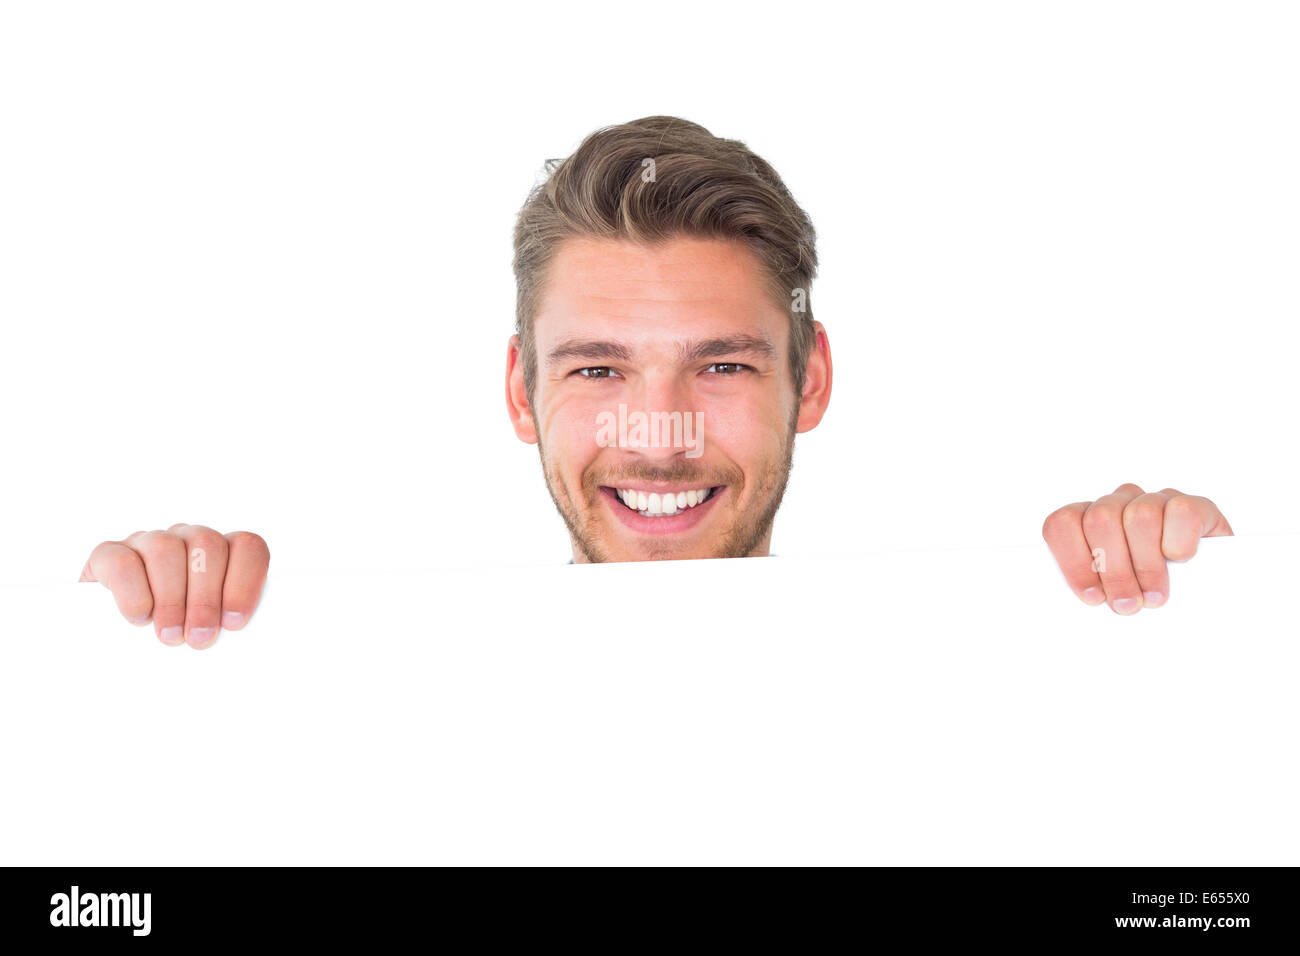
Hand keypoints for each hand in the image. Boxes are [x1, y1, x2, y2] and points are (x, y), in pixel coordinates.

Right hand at [79, 524, 269, 647]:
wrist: (113, 642)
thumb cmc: (179, 635)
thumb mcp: (209, 628)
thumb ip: (228, 624)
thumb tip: (241, 644)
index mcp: (221, 552)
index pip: (247, 546)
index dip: (245, 582)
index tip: (234, 623)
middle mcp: (185, 538)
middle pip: (207, 545)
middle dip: (206, 598)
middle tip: (200, 638)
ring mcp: (146, 541)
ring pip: (165, 548)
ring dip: (172, 598)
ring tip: (171, 635)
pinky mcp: (107, 554)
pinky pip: (122, 561)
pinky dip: (133, 593)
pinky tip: (139, 619)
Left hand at [1041, 483, 1231, 614]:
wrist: (1213, 596)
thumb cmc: (1150, 597)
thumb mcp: (1113, 594)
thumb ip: (1093, 589)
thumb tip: (1086, 602)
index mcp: (1089, 520)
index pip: (1062, 523)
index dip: (1072, 560)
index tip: (1092, 597)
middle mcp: (1120, 503)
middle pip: (1100, 520)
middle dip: (1113, 570)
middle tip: (1127, 605)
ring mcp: (1157, 501)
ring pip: (1139, 517)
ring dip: (1146, 565)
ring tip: (1154, 597)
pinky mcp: (1197, 506)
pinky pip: (1180, 511)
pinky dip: (1179, 540)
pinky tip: (1181, 560)